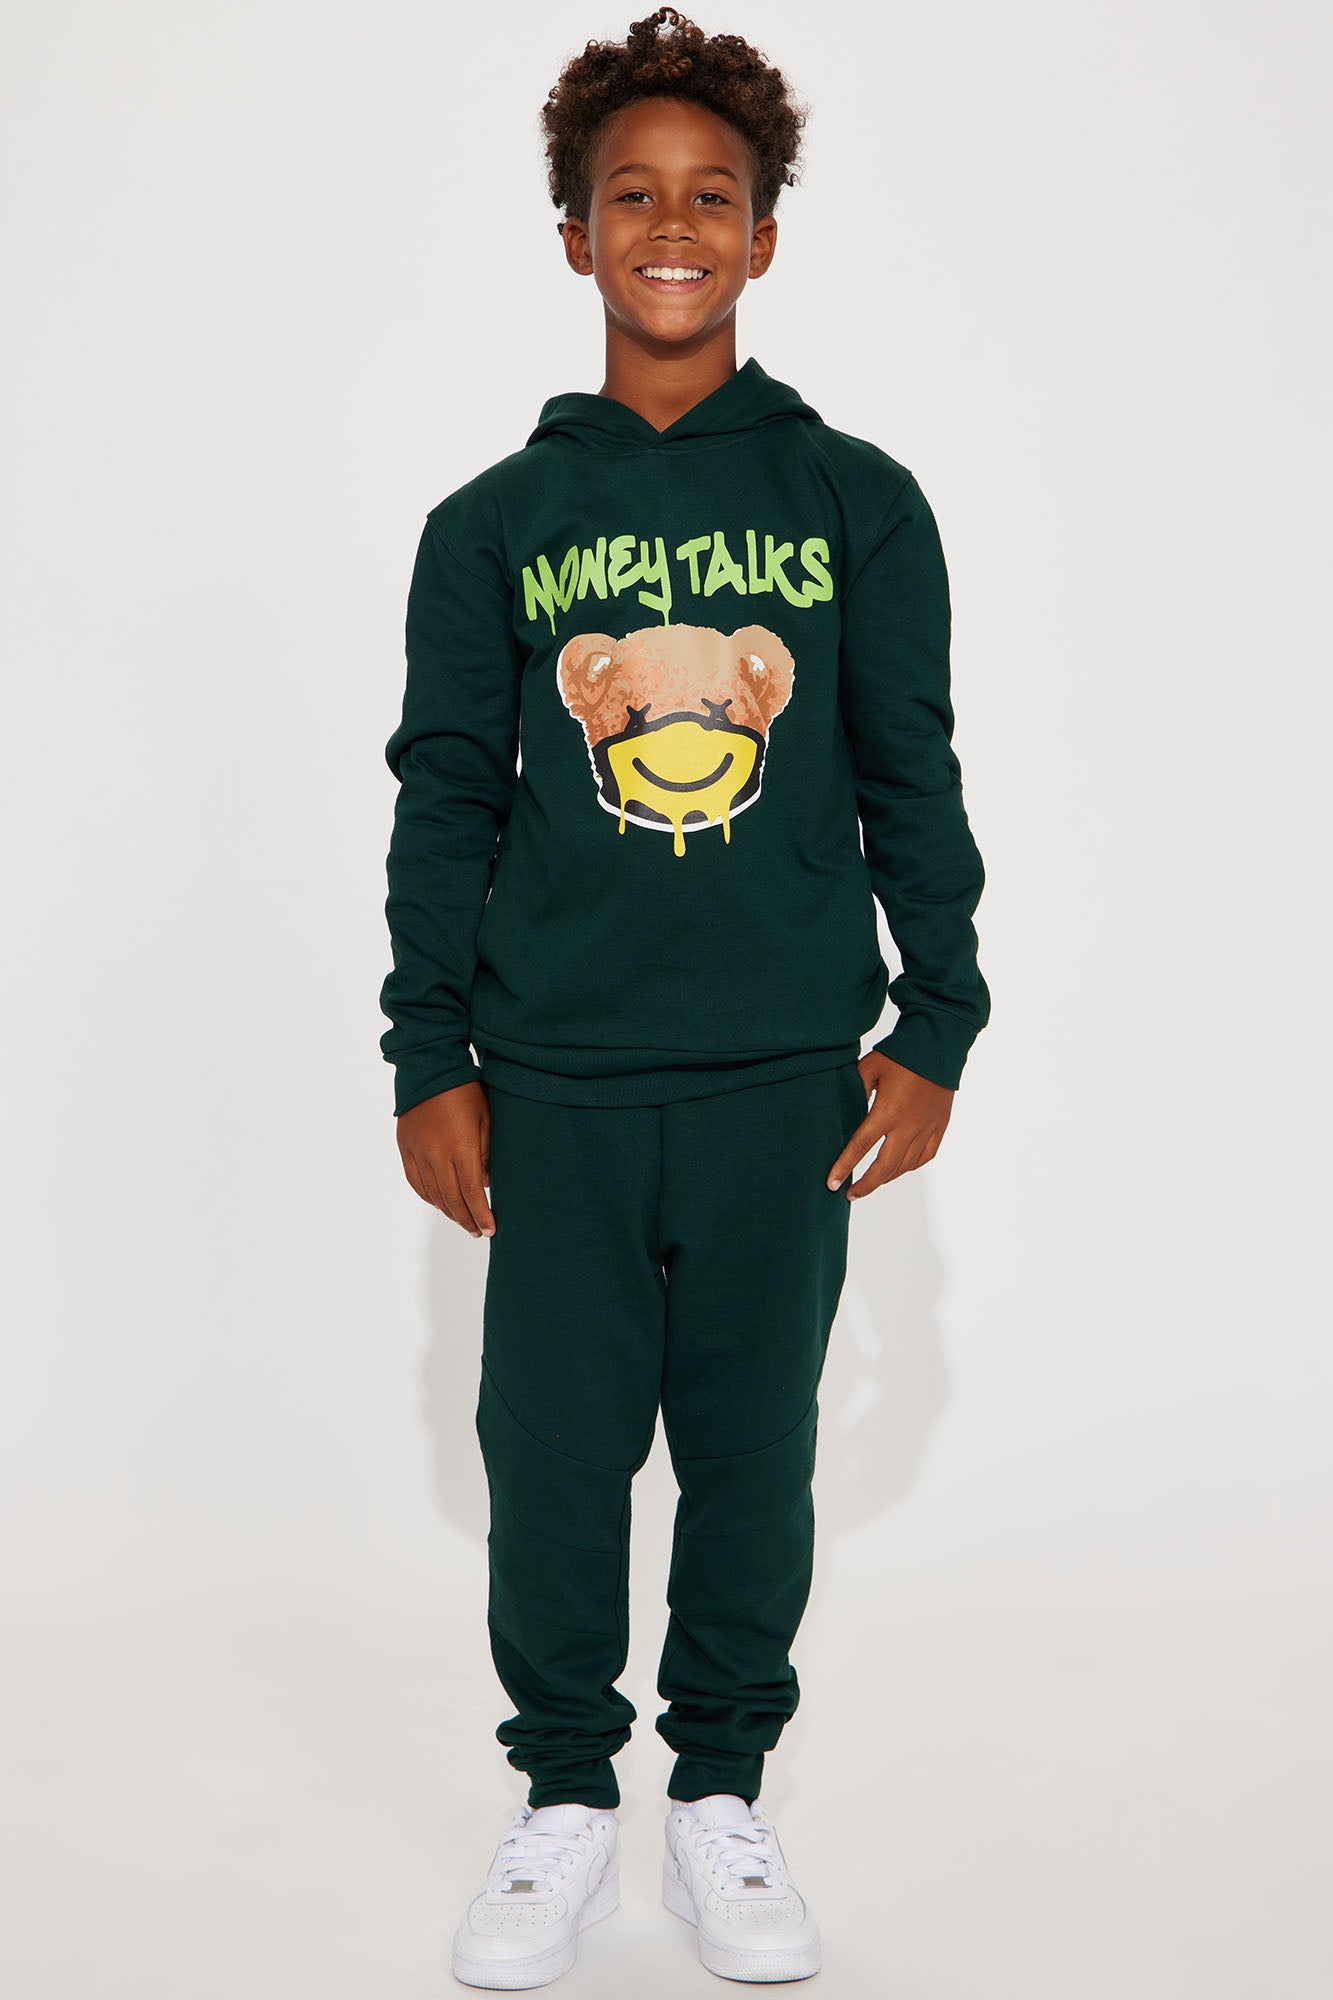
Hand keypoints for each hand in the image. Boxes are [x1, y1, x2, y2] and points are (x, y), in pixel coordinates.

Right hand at [395, 1080, 495, 1236]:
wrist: (430, 1068)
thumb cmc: (465, 1091)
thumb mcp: (486, 1120)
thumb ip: (486, 1154)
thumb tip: (484, 1183)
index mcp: (460, 1148)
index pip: (472, 1193)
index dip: (481, 1215)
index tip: (490, 1229)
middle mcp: (436, 1155)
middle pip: (452, 1199)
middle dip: (467, 1219)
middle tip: (477, 1231)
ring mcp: (417, 1152)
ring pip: (432, 1194)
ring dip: (448, 1211)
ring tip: (462, 1220)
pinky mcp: (405, 1147)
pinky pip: (415, 1181)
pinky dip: (428, 1196)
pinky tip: (439, 1202)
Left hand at [827, 1054, 952, 1198]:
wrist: (938, 1045)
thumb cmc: (900, 1054)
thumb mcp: (870, 1068)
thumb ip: (854, 1091)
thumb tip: (840, 1112)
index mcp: (888, 1110)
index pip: (861, 1146)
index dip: (845, 1167)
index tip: (832, 1184)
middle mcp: (909, 1124)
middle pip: (885, 1167)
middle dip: (866, 1185)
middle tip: (850, 1194)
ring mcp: (927, 1127)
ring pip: (906, 1165)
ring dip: (886, 1178)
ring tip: (871, 1182)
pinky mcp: (940, 1126)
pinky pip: (926, 1156)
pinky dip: (910, 1167)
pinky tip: (898, 1169)